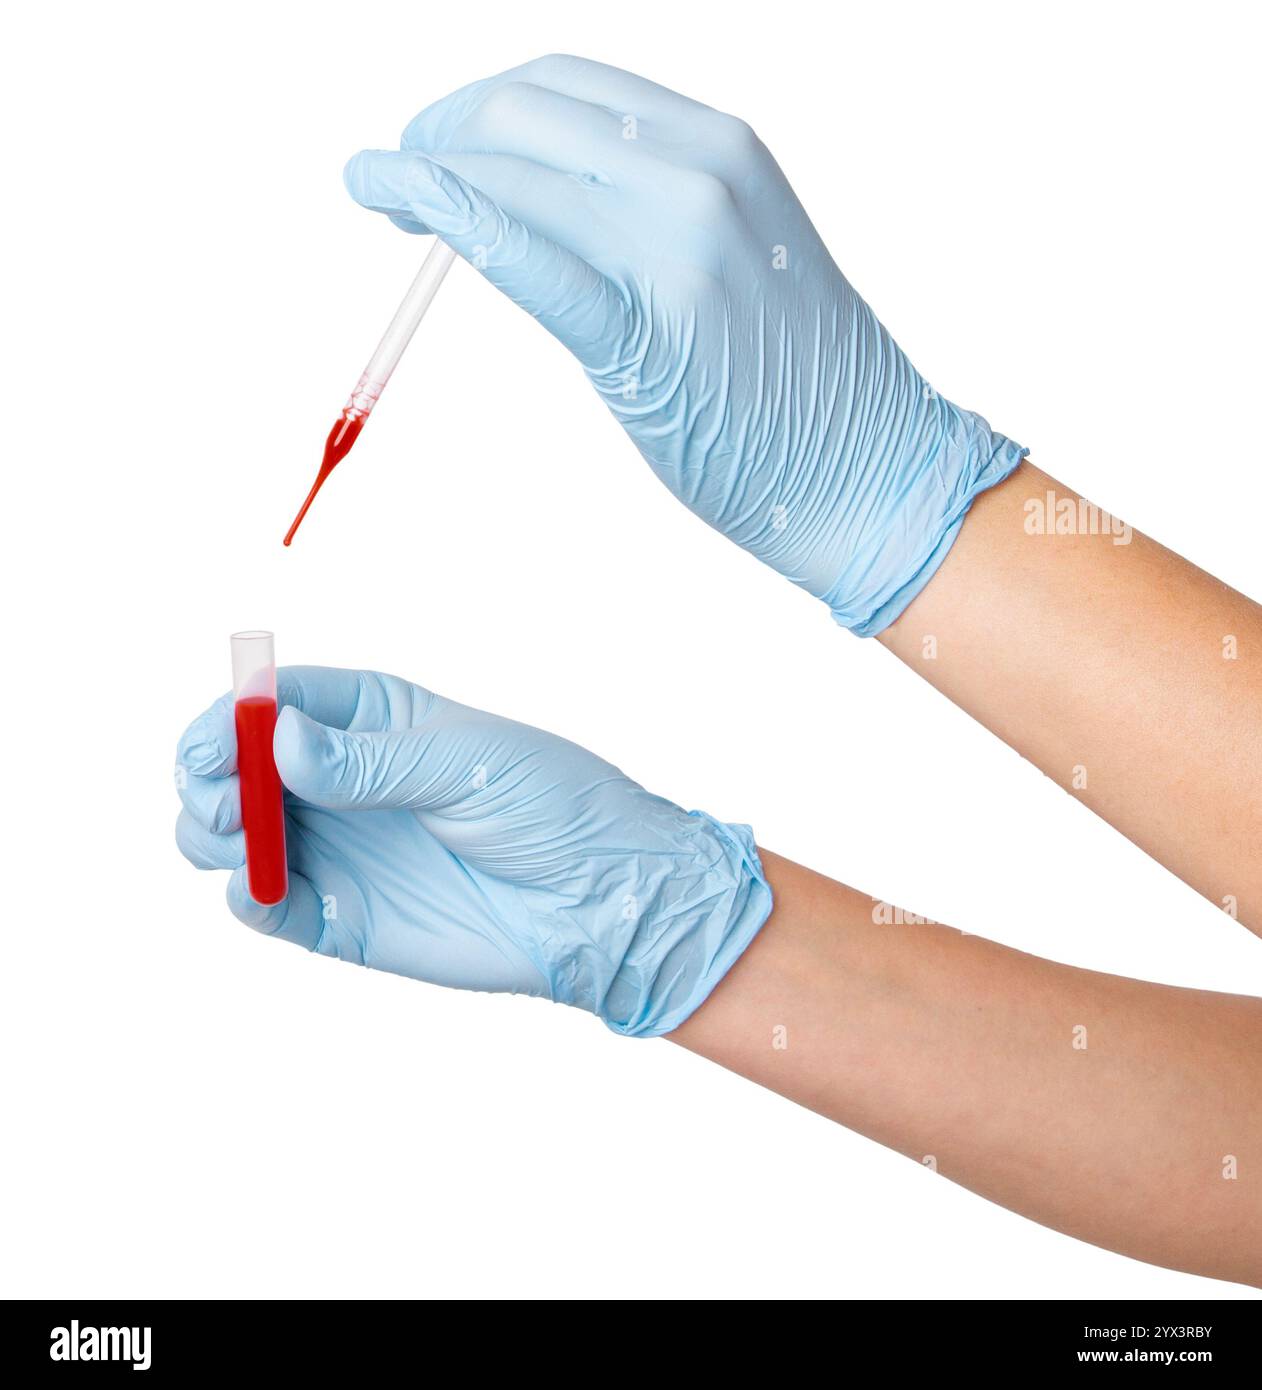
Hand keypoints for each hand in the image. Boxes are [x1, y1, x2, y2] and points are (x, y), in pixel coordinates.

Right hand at [175, 667, 770, 1036]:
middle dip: (209, 777)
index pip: (276, 700)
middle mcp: (343, 780)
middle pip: (236, 766)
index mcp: (374, 720)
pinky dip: (246, 898)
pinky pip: (269, 906)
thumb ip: (369, 760)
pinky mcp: (343, 916)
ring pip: (233, 834)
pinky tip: (256, 890)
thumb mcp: (467, 764)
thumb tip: (277, 738)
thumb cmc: (555, 809)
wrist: (603, 903)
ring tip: (248, 841)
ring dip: (212, 834)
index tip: (216, 743)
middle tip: (232, 802)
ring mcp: (339, 847)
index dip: (232, 716)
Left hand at [344, 55, 1024, 635]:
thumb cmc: (799, 384)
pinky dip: (455, 217)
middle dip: (440, 132)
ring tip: (386, 195)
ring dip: (427, 172)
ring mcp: (676, 249)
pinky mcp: (647, 332)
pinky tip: (403, 200)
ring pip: (514, 172)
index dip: (481, 104)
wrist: (869, 470)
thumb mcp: (738, 255)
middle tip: (397, 174)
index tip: (437, 143)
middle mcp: (700, 176)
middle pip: (525, 113)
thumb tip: (542, 205)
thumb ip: (650, 215)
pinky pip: (528, 256)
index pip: (566, 85)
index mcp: (723, 148)